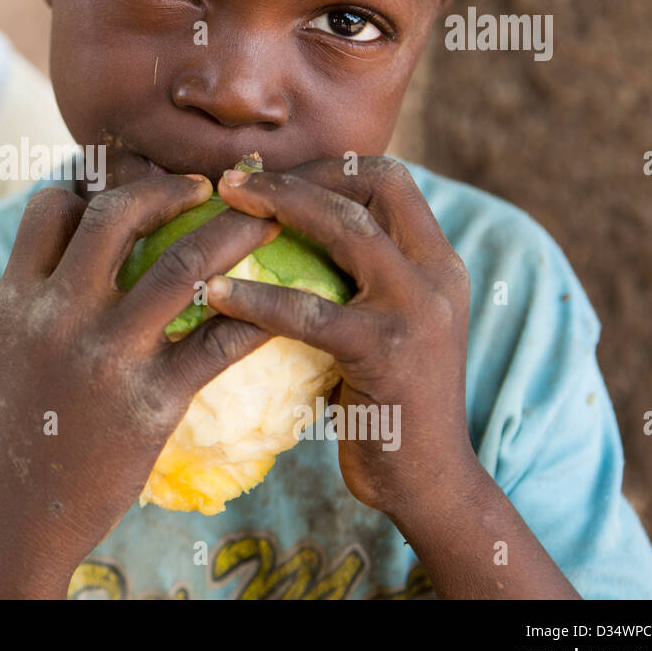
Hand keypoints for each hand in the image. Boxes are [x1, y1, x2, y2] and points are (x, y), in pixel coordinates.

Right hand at [0, 174, 282, 597]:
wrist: (18, 513)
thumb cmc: (21, 425)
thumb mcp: (13, 347)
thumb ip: (44, 292)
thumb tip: (87, 243)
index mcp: (18, 297)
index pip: (52, 205)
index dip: (92, 181)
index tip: (131, 178)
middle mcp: (57, 315)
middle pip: (116, 213)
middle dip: (169, 187)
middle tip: (207, 187)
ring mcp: (105, 355)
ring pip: (180, 265)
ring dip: (233, 232)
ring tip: (266, 222)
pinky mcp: (151, 401)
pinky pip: (218, 341)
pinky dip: (255, 315)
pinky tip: (280, 306)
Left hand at [206, 155, 475, 516]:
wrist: (430, 483)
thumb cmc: (387, 402)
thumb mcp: (386, 324)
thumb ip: (356, 279)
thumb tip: (280, 231)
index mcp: (437, 262)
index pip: (389, 180)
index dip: (327, 167)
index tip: (271, 176)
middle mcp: (437, 275)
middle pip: (368, 190)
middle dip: (295, 176)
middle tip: (231, 180)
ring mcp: (417, 311)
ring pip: (345, 230)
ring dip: (278, 207)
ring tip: (221, 206)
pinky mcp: (386, 354)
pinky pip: (310, 311)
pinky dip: (256, 298)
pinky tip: (214, 293)